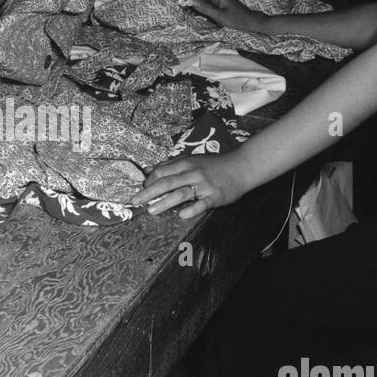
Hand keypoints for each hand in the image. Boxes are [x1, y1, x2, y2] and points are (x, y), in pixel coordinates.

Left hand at [131, 152, 254, 218]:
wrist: (242, 167)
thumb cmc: (214, 165)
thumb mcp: (191, 160)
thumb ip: (170, 166)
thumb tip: (148, 171)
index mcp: (186, 163)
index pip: (162, 172)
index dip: (149, 181)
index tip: (140, 189)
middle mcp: (193, 173)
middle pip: (166, 182)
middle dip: (148, 192)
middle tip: (135, 201)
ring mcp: (204, 185)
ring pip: (180, 193)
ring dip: (164, 202)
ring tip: (151, 210)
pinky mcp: (215, 196)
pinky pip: (201, 204)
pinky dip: (191, 209)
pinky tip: (181, 215)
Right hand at [191, 0, 272, 33]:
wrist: (251, 23)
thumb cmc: (237, 20)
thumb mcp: (220, 16)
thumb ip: (205, 8)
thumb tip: (192, 2)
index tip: (182, 6)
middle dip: (191, 2)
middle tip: (184, 12)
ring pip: (203, 0)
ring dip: (196, 7)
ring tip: (189, 14)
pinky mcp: (221, 4)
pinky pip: (208, 4)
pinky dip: (202, 9)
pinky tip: (197, 15)